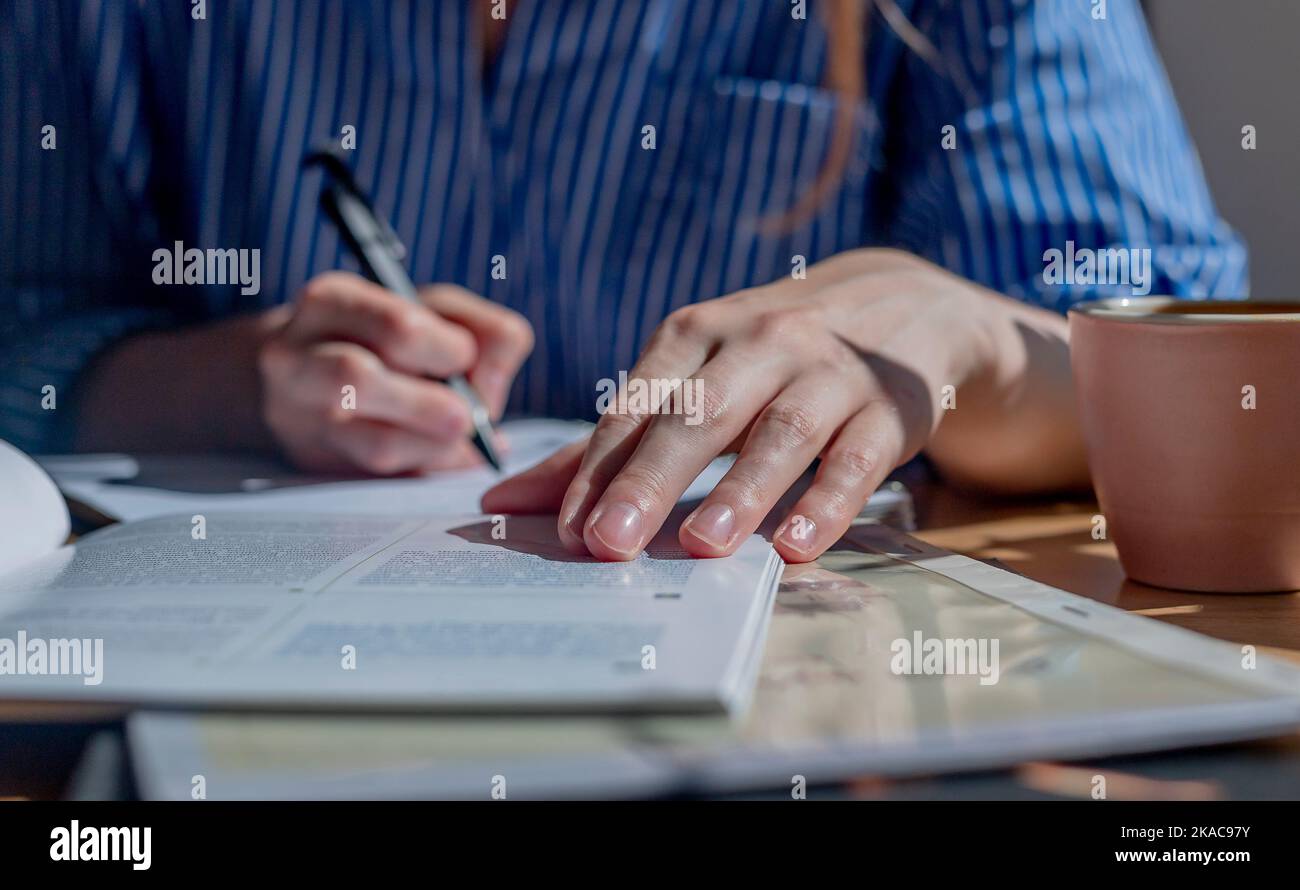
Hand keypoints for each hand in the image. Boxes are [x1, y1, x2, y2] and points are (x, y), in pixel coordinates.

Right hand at [259, 272, 532, 473]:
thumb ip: (485, 333)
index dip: (451, 349)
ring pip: (375, 437)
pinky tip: (447, 453)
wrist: (303, 380)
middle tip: (466, 416)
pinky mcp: (314, 459)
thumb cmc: (384, 339)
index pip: (400, 327)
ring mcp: (299, 411)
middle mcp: (299, 352)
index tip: (466, 359)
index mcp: (332, 301)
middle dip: (431, 402)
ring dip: (435, 441)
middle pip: (363, 373)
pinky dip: (427, 463)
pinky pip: (382, 471)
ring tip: (460, 435)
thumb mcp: (435, 313)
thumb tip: (490, 393)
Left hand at [483, 249, 998, 562]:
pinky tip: (797, 545)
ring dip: (740, 489)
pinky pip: (856, 457)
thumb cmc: (769, 355)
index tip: (569, 530)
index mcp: (696, 333)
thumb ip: (610, 440)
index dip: (599, 466)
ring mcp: (828, 371)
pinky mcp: (887, 406)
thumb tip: (506, 498)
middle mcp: (760, 342)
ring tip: (701, 548)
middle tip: (609, 542)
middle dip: (650, 479)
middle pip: (699, 414)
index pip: (637, 403)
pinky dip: (827, 500)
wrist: (898, 305)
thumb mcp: (691, 374)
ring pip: (780, 430)